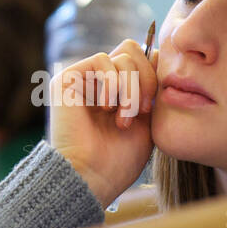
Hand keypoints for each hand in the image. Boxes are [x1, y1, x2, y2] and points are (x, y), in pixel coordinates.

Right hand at [48, 39, 159, 206]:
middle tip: (141, 111)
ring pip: (123, 57)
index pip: (143, 58)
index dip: (155, 73)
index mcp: (118, 90)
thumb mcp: (147, 122)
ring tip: (122, 120)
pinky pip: (102, 59)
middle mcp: (100, 81)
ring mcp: (84, 78)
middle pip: (133, 50)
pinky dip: (113, 84)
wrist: (91, 177)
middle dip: (147, 79)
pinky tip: (106, 108)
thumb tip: (157, 54)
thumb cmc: (119, 159)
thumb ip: (151, 90)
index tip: (153, 106)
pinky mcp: (68, 78)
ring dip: (130, 90)